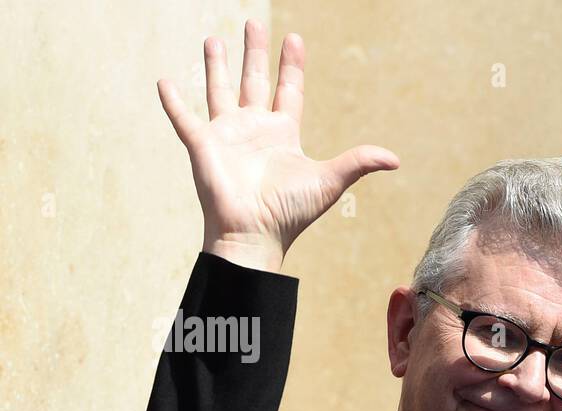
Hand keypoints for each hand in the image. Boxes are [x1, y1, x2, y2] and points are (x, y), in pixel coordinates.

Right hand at [157, 19, 398, 271]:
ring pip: (220, 91)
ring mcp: (227, 136)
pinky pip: (184, 118)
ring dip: (216, 65)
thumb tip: (396, 159)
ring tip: (213, 39)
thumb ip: (358, 163)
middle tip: (254, 22)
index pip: (289, 91)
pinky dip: (173, 102)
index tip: (295, 39)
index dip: (291, 66)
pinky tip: (163, 81)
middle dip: (254, 52)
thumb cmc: (290, 212)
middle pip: (254, 81)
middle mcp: (254, 130)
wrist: (255, 234)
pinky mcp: (203, 145)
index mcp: (283, 134)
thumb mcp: (328, 181)